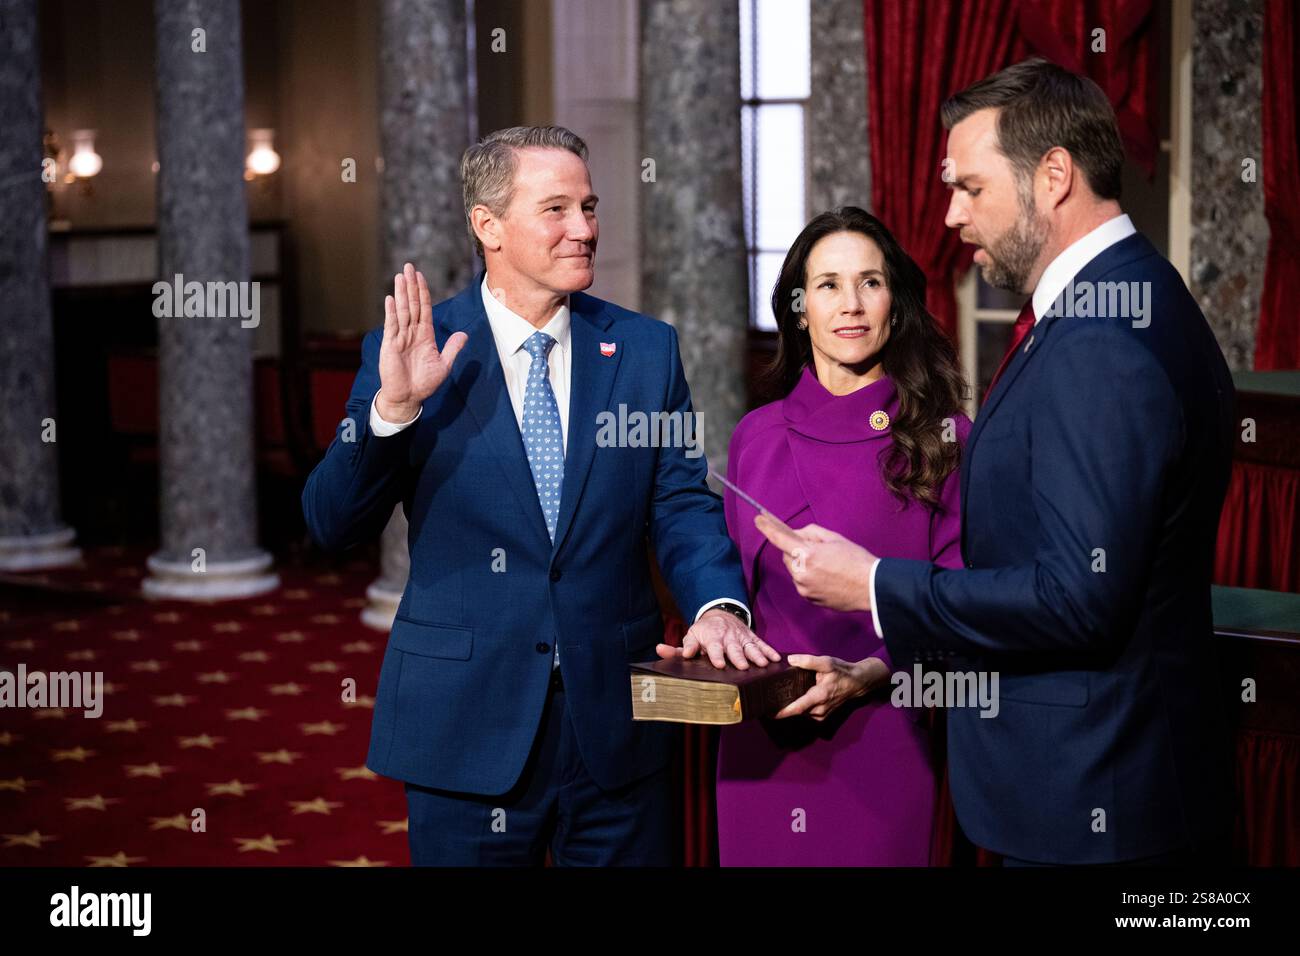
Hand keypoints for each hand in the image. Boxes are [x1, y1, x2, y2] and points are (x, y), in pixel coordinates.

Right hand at [376, 262, 467, 420]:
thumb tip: (464, 334)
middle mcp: (411, 332)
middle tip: (409, 267)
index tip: (420, 276)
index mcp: (425, 335)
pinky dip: (391, 312)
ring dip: (401, 293)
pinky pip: (391, 325)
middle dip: (411, 286)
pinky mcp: (390, 345)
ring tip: (400, 276)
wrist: (408, 398)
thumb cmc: (424, 383)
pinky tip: (391, 299)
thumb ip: (452, 348)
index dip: (423, 292)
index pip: (424, 309)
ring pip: (402, 311)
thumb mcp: (444, 365)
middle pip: (412, 304)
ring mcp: (400, 337)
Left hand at [655, 609, 780, 669]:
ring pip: (750, 647)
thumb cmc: (703, 632)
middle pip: (734, 648)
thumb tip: (660, 649)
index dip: (716, 656)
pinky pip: (762, 644)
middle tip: (743, 667)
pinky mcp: (752, 637)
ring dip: (757, 655)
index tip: (720, 664)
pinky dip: (769, 651)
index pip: (714, 648)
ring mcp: (742, 638)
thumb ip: (678, 647)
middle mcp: (728, 638)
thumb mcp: (690, 636)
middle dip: (738, 657)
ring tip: (764, 664)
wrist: (720, 615)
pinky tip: (776, 659)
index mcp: (712, 639)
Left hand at [753, 512, 876, 612]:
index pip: (779, 538)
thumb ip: (811, 533)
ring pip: (794, 571)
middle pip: (787, 556)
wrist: (872, 588)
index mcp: (807, 554)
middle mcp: (801, 573)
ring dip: (802, 564)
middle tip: (815, 548)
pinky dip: (809, 577)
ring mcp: (804, 588)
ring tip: (826, 564)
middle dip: (795, 550)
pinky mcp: (809, 598)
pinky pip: (802, 583)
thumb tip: (796, 535)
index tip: (758, 519)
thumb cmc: (856, 560)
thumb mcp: (834, 538)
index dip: (767, 528)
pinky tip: (827, 576)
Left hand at [774, 654, 887, 720]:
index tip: (768, 713)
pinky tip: (792, 698)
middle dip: (782, 707)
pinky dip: (799, 707)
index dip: (781, 712)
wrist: (858, 683)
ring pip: (800, 712)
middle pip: (795, 711)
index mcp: (819, 697)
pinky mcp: (822, 716)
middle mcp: (819, 710)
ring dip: (790, 707)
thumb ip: (808, 661)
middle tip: (767, 700)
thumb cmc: (842, 672)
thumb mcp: (826, 662)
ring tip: (777, 697)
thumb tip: (790, 660)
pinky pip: (806, 713)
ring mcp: (821, 715)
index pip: (796, 709)